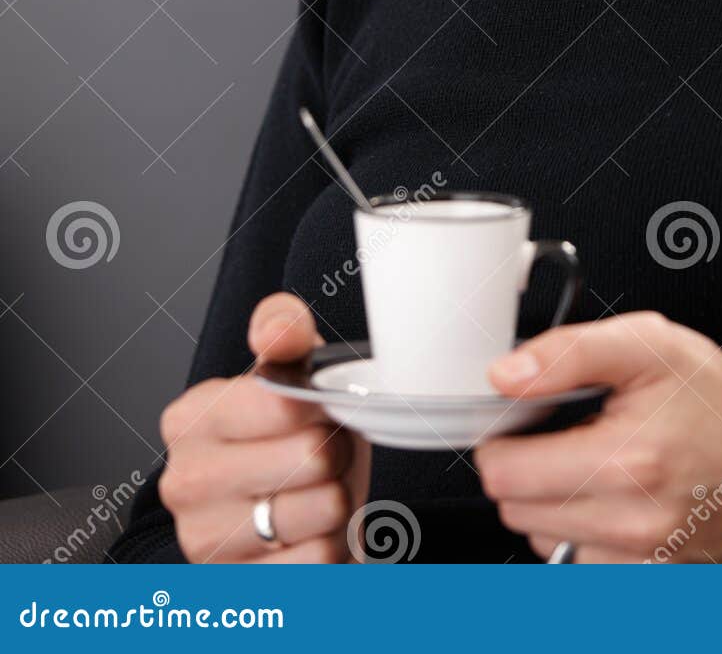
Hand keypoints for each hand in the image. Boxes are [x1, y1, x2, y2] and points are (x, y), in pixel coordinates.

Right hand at [158, 291, 371, 561]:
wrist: (282, 505)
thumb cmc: (286, 432)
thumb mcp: (287, 366)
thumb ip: (283, 328)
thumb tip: (275, 333)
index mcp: (188, 419)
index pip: (283, 402)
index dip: (321, 404)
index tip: (315, 409)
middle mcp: (184, 482)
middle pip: (311, 458)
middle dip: (336, 451)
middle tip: (325, 452)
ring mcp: (205, 542)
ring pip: (323, 510)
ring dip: (340, 498)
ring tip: (320, 490)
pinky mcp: (238, 589)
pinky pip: (322, 562)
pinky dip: (334, 544)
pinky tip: (312, 532)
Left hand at [472, 310, 721, 561]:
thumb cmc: (716, 396)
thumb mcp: (646, 343)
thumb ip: (566, 353)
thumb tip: (505, 376)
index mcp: (627, 463)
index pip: (505, 474)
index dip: (504, 438)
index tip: (526, 419)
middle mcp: (635, 526)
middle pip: (517, 511)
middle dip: (528, 469)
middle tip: (569, 435)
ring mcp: (646, 564)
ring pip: (546, 541)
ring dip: (554, 504)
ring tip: (597, 465)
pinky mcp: (655, 584)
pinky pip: (584, 564)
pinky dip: (585, 533)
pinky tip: (614, 498)